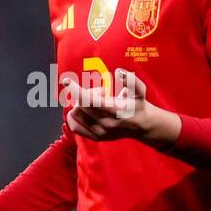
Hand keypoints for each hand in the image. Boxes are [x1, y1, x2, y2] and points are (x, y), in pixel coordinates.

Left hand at [66, 67, 180, 146]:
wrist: (143, 126)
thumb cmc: (138, 103)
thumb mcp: (139, 90)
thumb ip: (131, 79)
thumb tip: (118, 72)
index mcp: (116, 111)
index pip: (89, 100)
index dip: (76, 89)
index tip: (67, 80)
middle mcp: (107, 124)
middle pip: (82, 104)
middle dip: (87, 93)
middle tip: (101, 92)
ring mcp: (101, 132)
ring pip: (76, 113)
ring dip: (81, 104)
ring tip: (96, 102)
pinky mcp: (97, 138)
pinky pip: (74, 127)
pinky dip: (73, 116)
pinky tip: (82, 109)